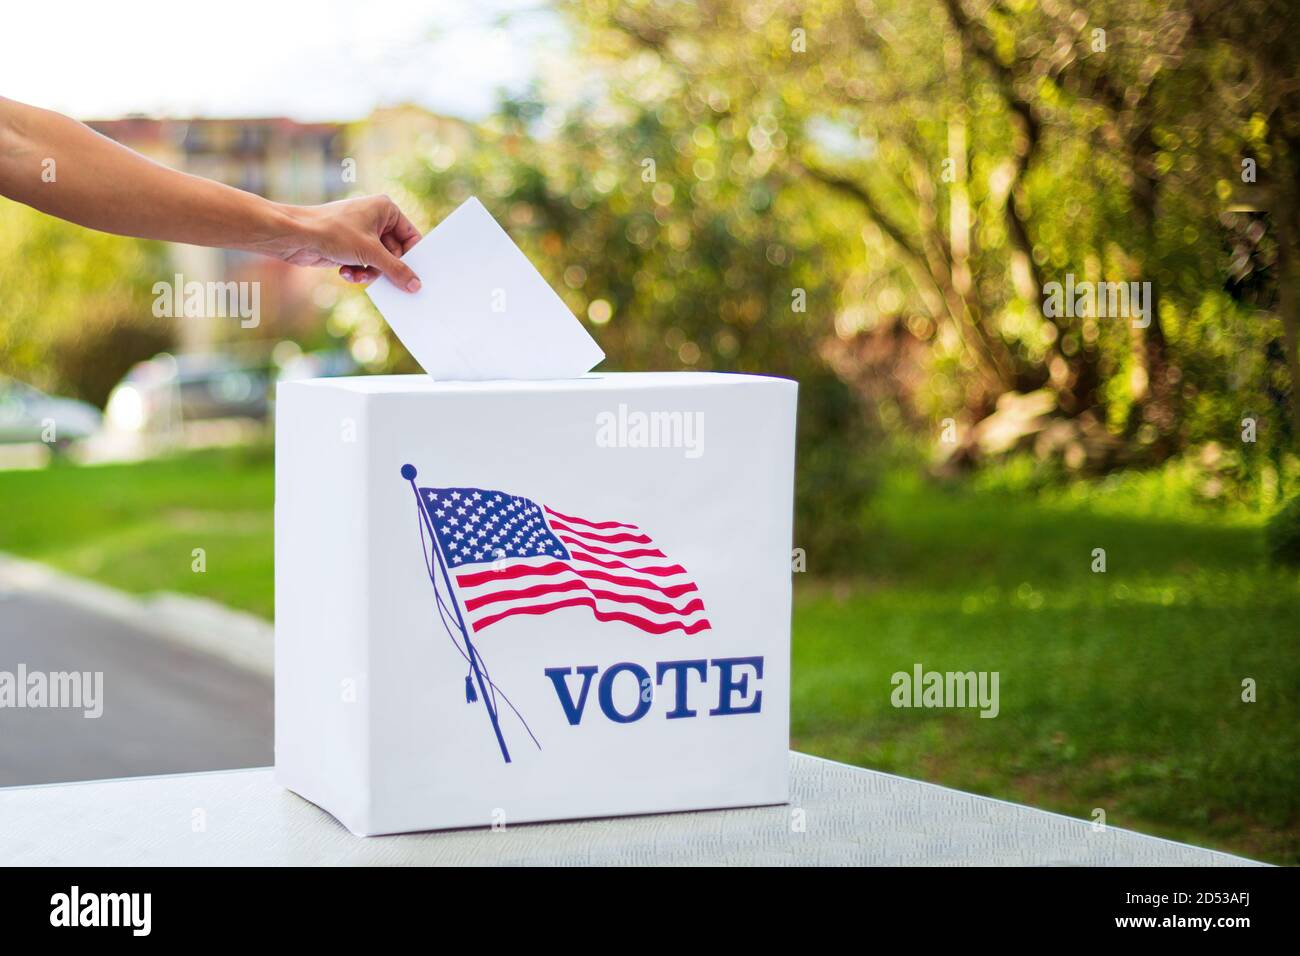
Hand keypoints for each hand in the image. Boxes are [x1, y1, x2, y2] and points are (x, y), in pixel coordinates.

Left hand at [276, 195, 422, 291]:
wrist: (296, 236)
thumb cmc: (333, 233)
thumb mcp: (371, 253)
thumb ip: (397, 270)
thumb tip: (415, 284)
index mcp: (385, 209)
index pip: (411, 236)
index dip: (412, 257)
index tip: (414, 276)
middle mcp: (375, 218)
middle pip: (395, 252)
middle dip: (385, 268)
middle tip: (383, 280)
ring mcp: (361, 232)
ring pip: (379, 261)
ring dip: (370, 272)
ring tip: (358, 274)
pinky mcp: (349, 245)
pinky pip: (364, 263)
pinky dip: (357, 270)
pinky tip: (345, 272)